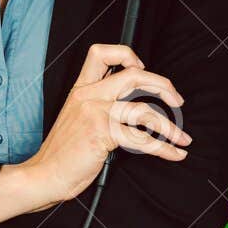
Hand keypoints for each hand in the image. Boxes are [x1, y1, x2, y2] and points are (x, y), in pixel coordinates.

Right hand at [16, 43, 190, 211]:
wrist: (46, 174)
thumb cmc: (63, 152)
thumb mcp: (77, 118)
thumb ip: (97, 105)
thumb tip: (130, 103)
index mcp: (81, 89)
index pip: (101, 53)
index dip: (127, 55)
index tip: (143, 70)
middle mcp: (88, 96)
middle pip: (133, 75)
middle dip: (163, 86)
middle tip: (177, 101)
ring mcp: (96, 113)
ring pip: (144, 110)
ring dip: (169, 127)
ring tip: (181, 138)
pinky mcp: (102, 134)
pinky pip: (142, 139)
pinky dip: (164, 149)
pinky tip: (174, 154)